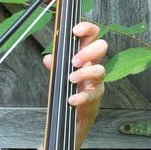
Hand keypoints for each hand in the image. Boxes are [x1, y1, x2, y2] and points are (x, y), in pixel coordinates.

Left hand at [43, 21, 106, 147]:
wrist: (72, 121)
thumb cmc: (68, 93)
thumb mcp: (58, 77)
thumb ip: (55, 66)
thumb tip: (48, 57)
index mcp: (84, 57)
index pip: (92, 36)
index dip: (87, 29)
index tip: (75, 30)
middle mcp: (93, 67)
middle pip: (102, 47)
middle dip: (88, 50)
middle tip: (74, 60)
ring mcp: (96, 83)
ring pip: (100, 71)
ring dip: (85, 73)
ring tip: (71, 78)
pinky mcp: (94, 99)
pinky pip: (92, 95)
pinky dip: (80, 97)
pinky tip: (72, 99)